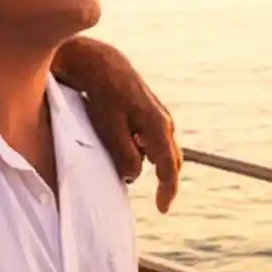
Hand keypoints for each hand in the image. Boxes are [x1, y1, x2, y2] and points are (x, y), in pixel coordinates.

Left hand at [51, 37, 181, 212]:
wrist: (100, 63)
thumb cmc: (102, 96)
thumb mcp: (109, 129)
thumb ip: (124, 155)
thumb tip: (134, 176)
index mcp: (158, 127)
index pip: (169, 167)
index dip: (167, 190)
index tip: (162, 209)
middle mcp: (164, 122)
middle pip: (171, 160)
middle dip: (164, 180)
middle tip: (158, 200)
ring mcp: (159, 115)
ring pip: (159, 149)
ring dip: (149, 161)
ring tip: (126, 166)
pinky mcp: (149, 112)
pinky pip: (151, 139)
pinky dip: (142, 148)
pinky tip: (126, 145)